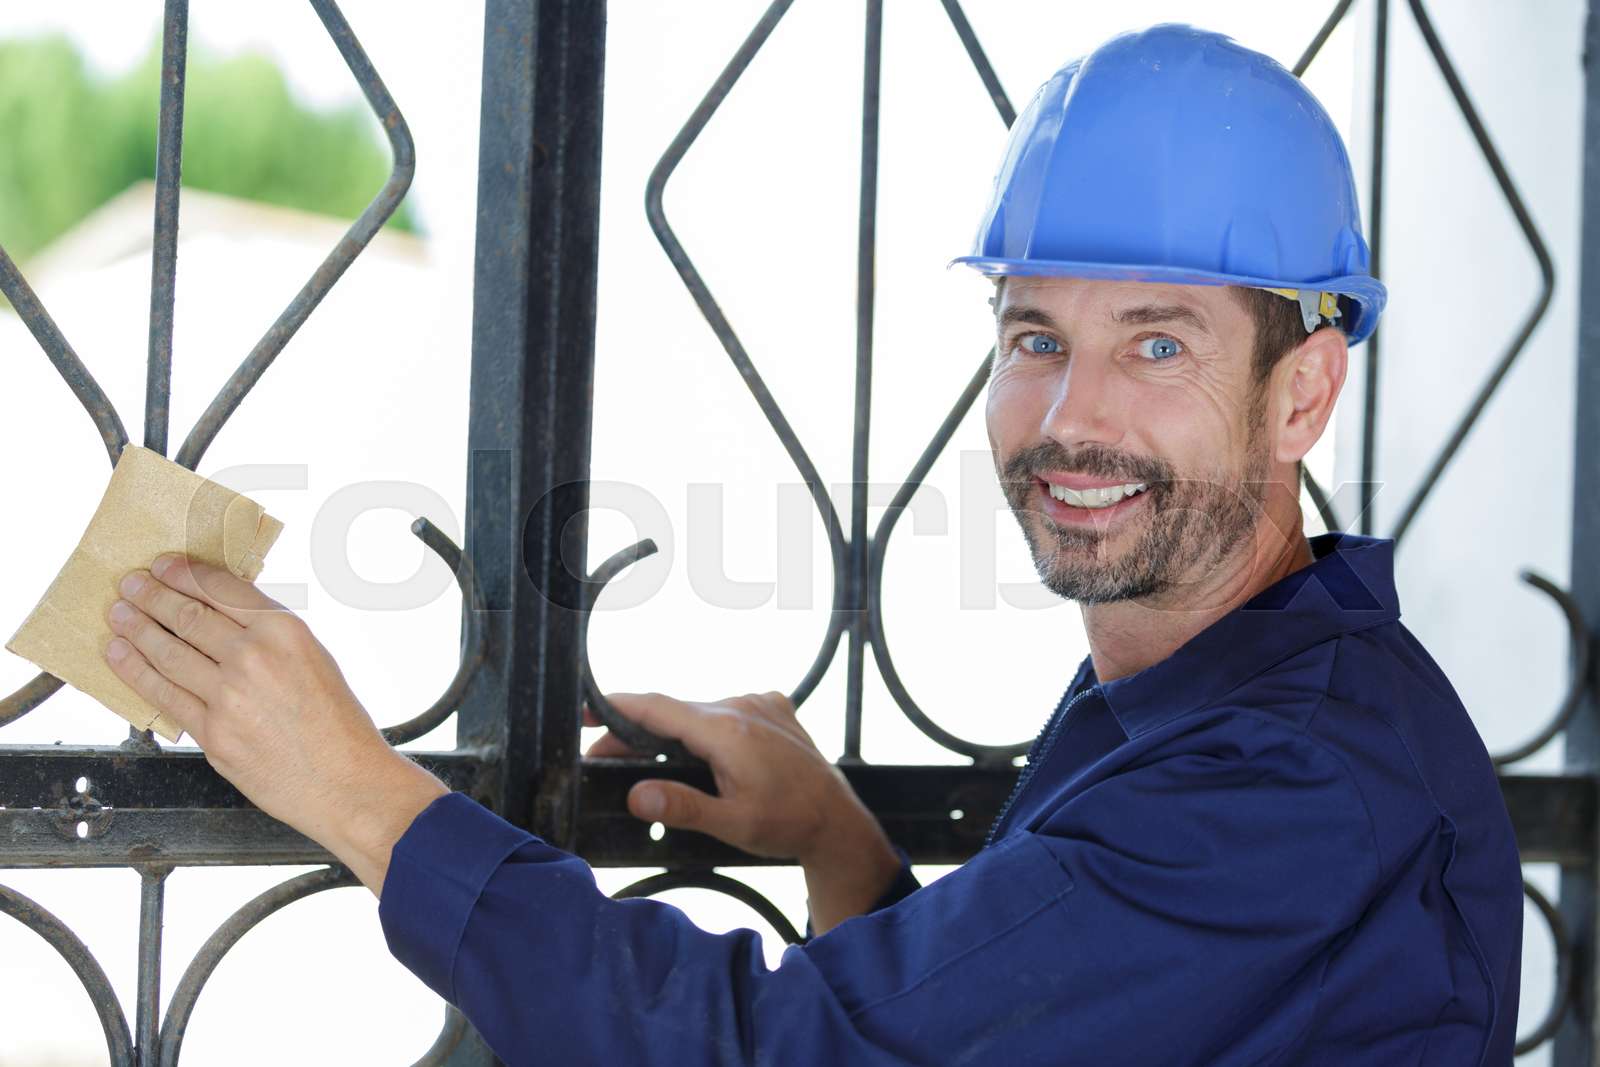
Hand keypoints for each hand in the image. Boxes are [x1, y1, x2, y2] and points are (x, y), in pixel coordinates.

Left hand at [102, 553, 446, 894]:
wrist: (345, 781)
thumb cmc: (338, 725)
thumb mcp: (315, 658)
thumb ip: (270, 636)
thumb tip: (223, 616)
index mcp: (285, 631)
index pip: (221, 589)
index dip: (184, 574)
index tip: (164, 565)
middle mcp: (254, 657)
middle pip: (187, 617)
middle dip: (151, 595)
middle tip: (130, 583)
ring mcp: (229, 697)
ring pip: (168, 653)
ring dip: (136, 629)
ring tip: (119, 614)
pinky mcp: (213, 734)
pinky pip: (164, 696)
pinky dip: (136, 672)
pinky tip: (121, 655)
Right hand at [585, 691, 902, 932]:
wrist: (837, 821)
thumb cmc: (789, 823)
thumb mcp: (732, 823)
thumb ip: (681, 807)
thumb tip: (636, 796)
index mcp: (726, 730)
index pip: (657, 707)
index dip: (616, 706)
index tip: (585, 710)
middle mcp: (741, 706)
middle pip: (672, 711)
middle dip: (635, 732)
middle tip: (602, 757)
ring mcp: (758, 703)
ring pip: (697, 711)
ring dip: (670, 732)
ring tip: (645, 761)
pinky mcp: (772, 708)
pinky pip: (724, 711)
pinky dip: (703, 728)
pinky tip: (698, 756)